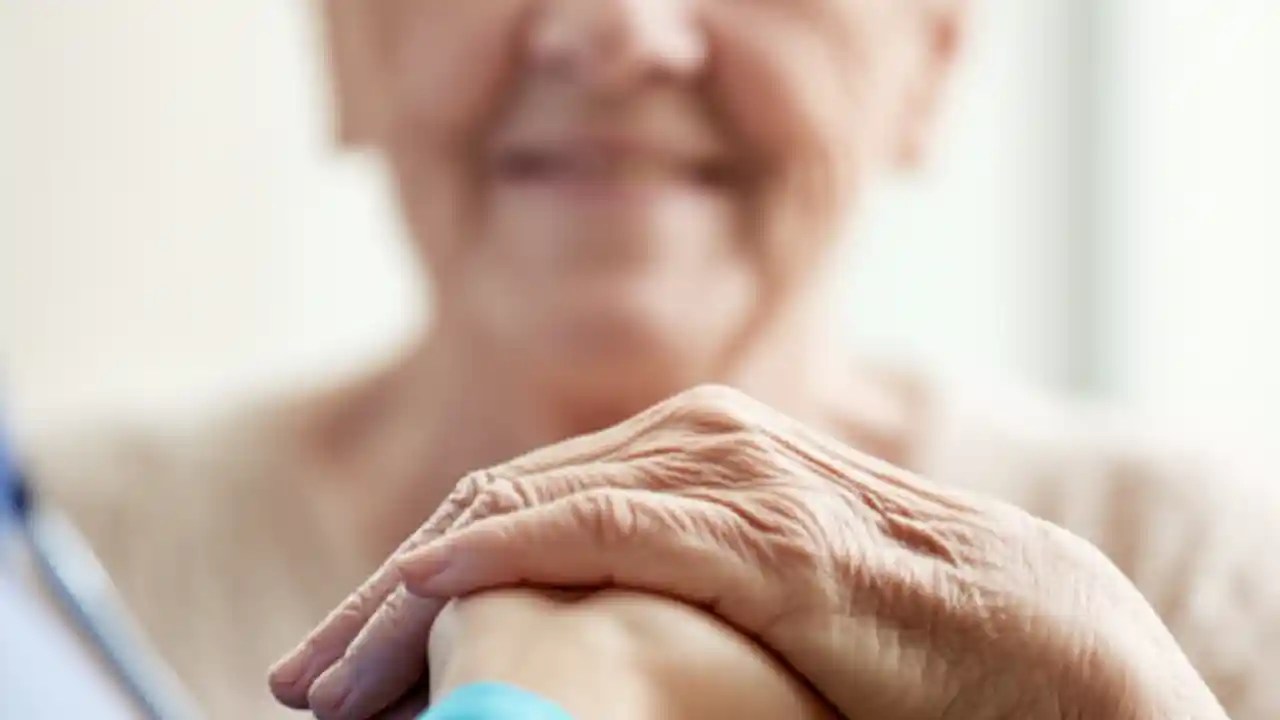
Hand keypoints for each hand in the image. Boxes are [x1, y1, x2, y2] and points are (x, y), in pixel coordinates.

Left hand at [270, 385, 1226, 719]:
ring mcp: (724, 473)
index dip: (410, 583)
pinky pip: (599, 528)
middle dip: (383, 599)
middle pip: (492, 506)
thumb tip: (566, 651)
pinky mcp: (760, 528)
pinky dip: (501, 555)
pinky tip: (430, 594)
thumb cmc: (891, 633)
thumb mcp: (746, 602)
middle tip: (305, 676)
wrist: (1032, 634)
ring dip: (408, 595)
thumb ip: (661, 592)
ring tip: (331, 675)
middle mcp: (691, 439)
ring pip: (521, 514)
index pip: (512, 506)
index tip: (344, 663)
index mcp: (685, 452)